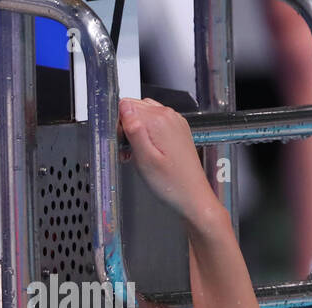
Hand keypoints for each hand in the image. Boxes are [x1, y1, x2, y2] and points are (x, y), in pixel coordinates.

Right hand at [118, 97, 215, 223]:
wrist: (193, 197)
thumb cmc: (172, 184)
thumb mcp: (144, 159)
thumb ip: (133, 130)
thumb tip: (124, 107)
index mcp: (159, 120)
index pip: (124, 106)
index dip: (118, 125)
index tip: (122, 143)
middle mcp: (169, 116)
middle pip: (134, 108)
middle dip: (126, 127)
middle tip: (129, 151)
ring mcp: (175, 122)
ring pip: (143, 115)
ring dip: (136, 131)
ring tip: (139, 154)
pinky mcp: (178, 131)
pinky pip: (155, 123)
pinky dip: (147, 134)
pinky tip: (148, 152)